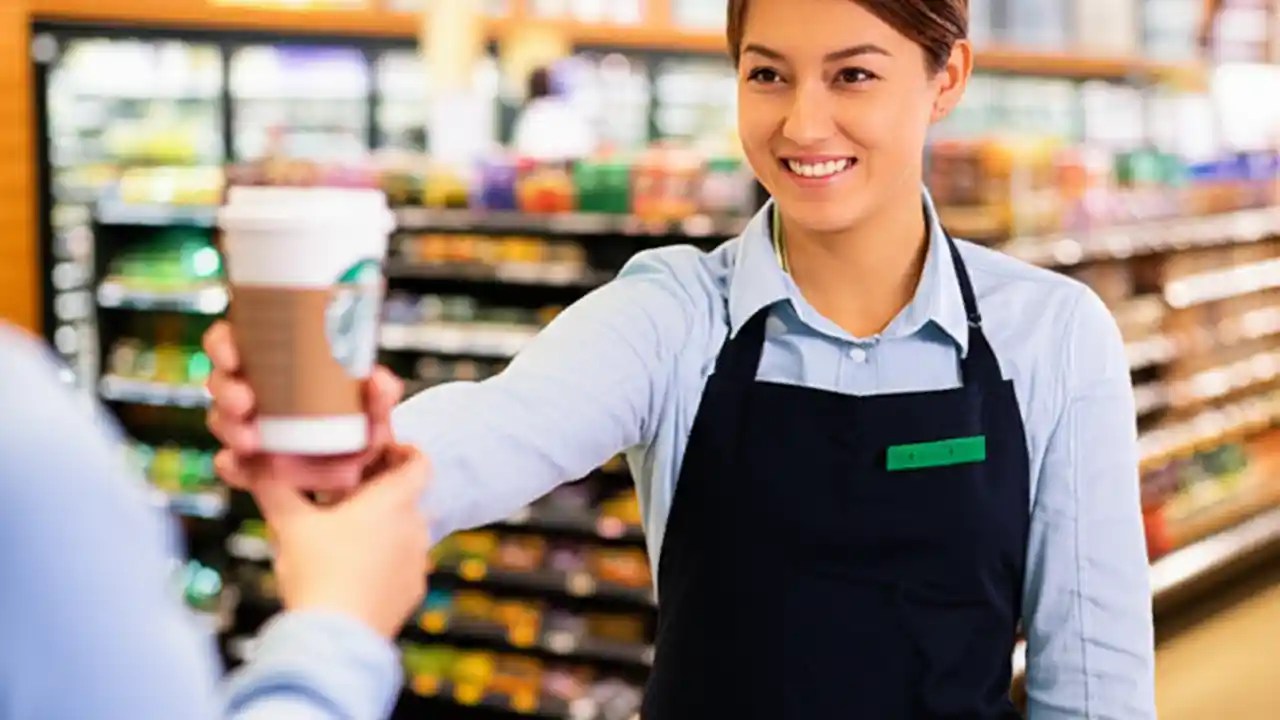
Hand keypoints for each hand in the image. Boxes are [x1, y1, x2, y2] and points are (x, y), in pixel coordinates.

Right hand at [203, 320, 403, 491]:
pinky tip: (237, 464)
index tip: (233, 355)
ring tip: (250, 440)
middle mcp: (252, 392)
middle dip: (225, 390)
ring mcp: (247, 428)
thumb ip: (381, 396)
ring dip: (229, 427)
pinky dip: (230, 465)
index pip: (231, 343)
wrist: (361, 472)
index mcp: (271, 365)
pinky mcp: (248, 464)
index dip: (222, 344)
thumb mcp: (375, 411)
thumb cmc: (361, 426)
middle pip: (221, 381)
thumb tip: (378, 380)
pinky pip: (229, 464)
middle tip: (244, 401)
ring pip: (220, 421)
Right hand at [250, 444, 430, 638]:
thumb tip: (253, 466)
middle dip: (380, 491)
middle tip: (346, 492)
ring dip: (383, 527)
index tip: (382, 452)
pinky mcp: (412, 592)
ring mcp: (417, 562)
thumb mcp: (290, 524)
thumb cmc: (317, 573)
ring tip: (347, 531)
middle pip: (407, 497)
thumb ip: (274, 489)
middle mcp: (416, 528)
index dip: (404, 451)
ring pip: (405, 531)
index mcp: (395, 501)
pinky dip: (385, 560)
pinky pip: (403, 564)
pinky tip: (355, 568)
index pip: (419, 463)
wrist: (334, 638)